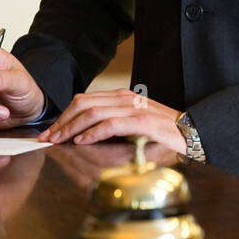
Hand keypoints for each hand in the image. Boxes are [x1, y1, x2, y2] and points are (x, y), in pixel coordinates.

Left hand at [39, 87, 186, 155]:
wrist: (192, 133)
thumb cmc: (162, 132)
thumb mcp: (132, 124)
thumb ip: (111, 124)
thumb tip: (82, 135)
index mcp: (121, 97)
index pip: (84, 101)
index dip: (64, 115)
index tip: (50, 131)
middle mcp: (125, 98)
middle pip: (83, 104)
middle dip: (61, 121)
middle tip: (47, 138)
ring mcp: (134, 108)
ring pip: (93, 112)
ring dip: (71, 128)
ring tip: (59, 140)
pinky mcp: (142, 121)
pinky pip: (111, 124)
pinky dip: (93, 132)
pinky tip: (82, 141)